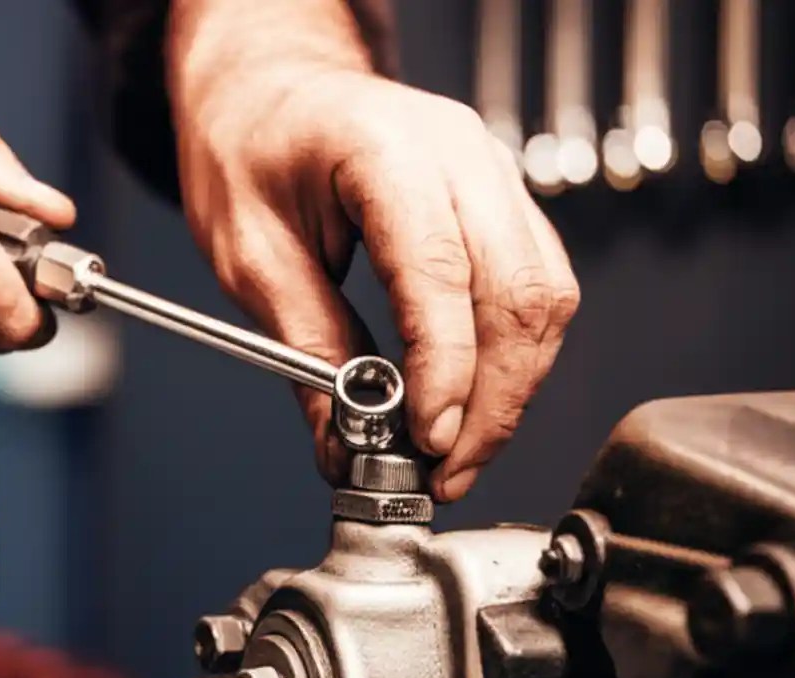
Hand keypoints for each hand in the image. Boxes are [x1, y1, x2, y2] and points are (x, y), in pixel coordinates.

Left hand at [174, 66, 578, 500]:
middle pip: (519, 291)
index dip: (446, 368)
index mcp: (386, 148)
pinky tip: (475, 403)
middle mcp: (460, 153)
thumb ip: (307, 345)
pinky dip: (514, 356)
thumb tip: (346, 443)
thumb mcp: (249, 253)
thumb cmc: (249, 146)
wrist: (270, 88)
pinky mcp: (501, 200)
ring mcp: (492, 171)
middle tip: (447, 472)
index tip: (428, 441)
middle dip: (493, 401)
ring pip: (545, 295)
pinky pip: (536, 285)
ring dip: (513, 390)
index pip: (442, 270)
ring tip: (458, 456)